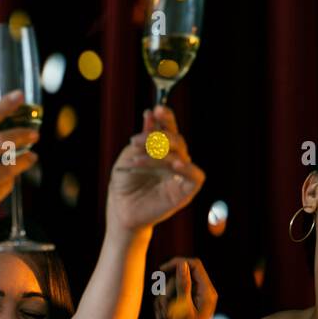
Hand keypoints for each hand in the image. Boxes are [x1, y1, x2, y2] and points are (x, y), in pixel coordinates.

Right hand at [0, 91, 39, 256]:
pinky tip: (8, 184)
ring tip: (32, 157)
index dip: (2, 107)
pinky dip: (9, 185)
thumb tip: (0, 135)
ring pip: (7, 167)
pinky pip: (4, 189)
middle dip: (21, 134)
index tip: (19, 97)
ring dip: (24, 161)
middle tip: (35, 133)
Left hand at [107, 105, 203, 232]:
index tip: (157, 109)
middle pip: (177, 140)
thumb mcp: (130, 155)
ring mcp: (180, 176)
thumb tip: (151, 114)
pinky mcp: (186, 192)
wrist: (121, 209)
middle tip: (136, 141)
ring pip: (181, 155)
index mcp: (163, 150)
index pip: (171, 129)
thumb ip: (144, 137)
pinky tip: (174, 165)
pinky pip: (196, 176)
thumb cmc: (125, 183)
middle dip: (157, 137)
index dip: (167, 118)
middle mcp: (174, 161)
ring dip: (159, 154)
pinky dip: (188, 168)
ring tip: (137, 159)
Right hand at [153, 255, 216, 318]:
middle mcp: (201, 293)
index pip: (194, 265)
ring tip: (163, 316)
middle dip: (167, 289)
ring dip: (163, 300)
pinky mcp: (183, 307)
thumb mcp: (183, 309)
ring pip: (172, 288)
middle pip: (179, 277)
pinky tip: (162, 318)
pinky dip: (163, 306)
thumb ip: (183, 285)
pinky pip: (170, 298)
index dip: (177, 264)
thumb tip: (182, 265)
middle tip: (164, 305)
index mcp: (207, 292)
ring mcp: (191, 300)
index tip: (161, 270)